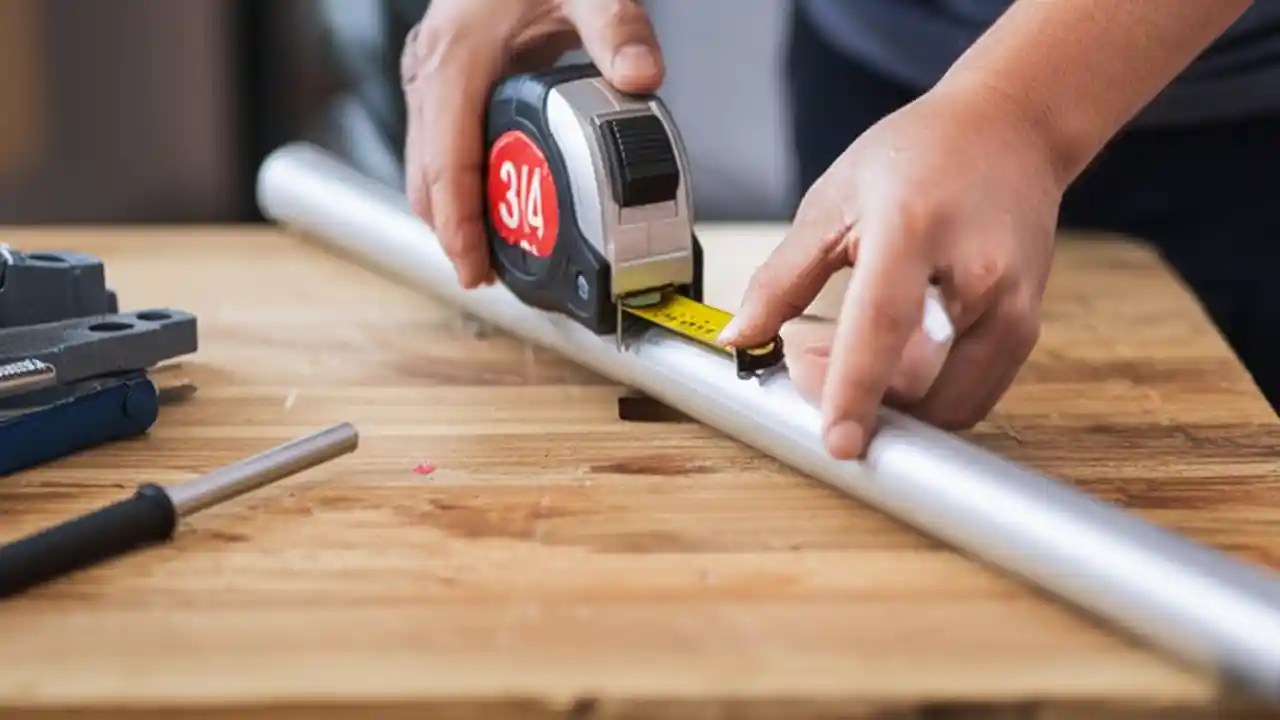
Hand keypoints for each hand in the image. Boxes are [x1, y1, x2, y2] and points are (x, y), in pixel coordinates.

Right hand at [400, 0, 663, 287]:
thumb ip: (616, 29)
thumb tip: (640, 75)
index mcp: (455, 59)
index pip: (445, 164)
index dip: (457, 226)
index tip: (474, 269)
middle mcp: (430, 70)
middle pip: (424, 177)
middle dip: (451, 232)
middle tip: (488, 276)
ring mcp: (431, 74)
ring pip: (424, 164)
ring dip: (450, 211)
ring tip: (490, 250)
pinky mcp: (443, 77)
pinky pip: (437, 145)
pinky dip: (455, 182)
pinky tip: (490, 199)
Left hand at [719, 84, 1064, 458]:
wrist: (1010, 130)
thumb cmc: (919, 156)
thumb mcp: (832, 200)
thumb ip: (781, 277)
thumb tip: (738, 336)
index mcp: (914, 229)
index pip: (882, 324)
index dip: (856, 390)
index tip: (838, 443)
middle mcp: (975, 272)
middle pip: (917, 380)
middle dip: (855, 395)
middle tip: (810, 359)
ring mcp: (1011, 304)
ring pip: (944, 399)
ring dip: (889, 399)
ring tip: (852, 348)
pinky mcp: (1026, 327)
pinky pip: (970, 393)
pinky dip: (924, 393)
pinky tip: (894, 354)